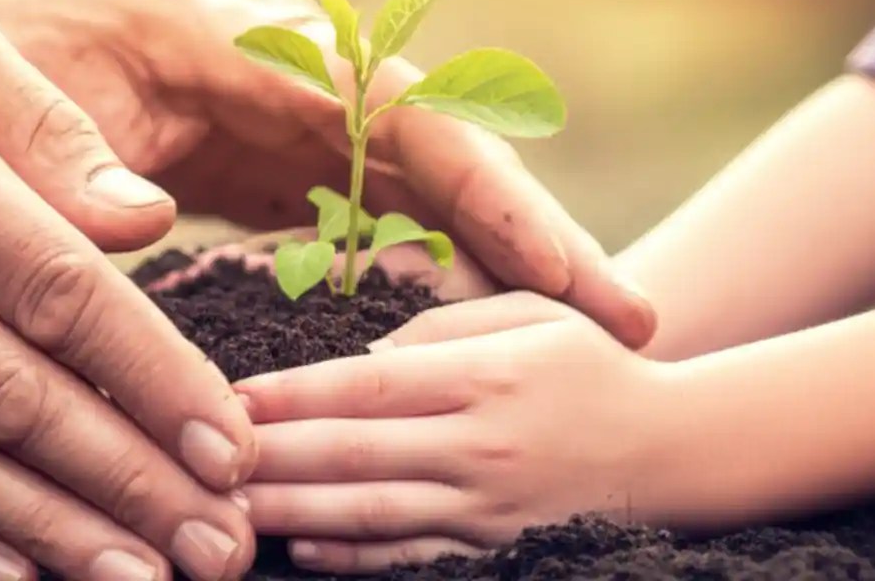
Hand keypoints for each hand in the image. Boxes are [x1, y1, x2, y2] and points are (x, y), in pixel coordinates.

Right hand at [0, 0, 254, 580]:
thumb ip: (46, 131)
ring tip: (143, 578)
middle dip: (129, 483)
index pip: (56, 294)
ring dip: (53, 530)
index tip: (227, 442)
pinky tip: (19, 574)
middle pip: (14, 399)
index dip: (152, 378)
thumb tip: (147, 220)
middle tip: (218, 545)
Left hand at [0, 0, 655, 347]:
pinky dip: (430, 265)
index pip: (400, 117)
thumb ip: (77, 161)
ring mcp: (299, 119)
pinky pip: (377, 212)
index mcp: (254, 43)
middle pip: (442, 154)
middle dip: (531, 235)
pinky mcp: (285, 157)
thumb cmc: (19, 37)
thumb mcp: (35, 86)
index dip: (489, 195)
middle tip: (626, 319)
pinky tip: (474, 326)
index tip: (566, 271)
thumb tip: (135, 230)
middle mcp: (301, 78)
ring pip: (421, 188)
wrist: (0, 10)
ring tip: (579, 336)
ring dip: (497, 259)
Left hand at [232, 293, 674, 573]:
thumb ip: (441, 328)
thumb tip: (359, 355)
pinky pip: (410, 559)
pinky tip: (302, 548)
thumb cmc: (590, 370)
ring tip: (227, 510)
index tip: (229, 396)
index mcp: (483, 376)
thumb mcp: (530, 318)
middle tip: (201, 459)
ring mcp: (485, 508)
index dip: (291, 394)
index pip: (364, 384)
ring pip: (369, 514)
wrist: (673, 451)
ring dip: (292, 513)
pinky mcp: (495, 551)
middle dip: (268, 458)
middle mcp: (478, 445)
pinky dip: (352, 557)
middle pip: (352, 453)